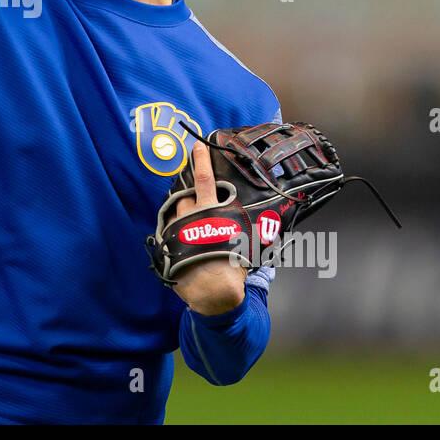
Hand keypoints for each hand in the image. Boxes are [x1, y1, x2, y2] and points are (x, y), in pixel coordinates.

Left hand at [168, 142, 247, 315]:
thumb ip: (249, 231)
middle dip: (187, 187)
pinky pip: (169, 228)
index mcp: (211, 214)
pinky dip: (175, 226)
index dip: (201, 160)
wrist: (211, 294)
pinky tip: (181, 233)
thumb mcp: (245, 247)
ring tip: (190, 215)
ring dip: (182, 208)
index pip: (204, 179)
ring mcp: (176, 230)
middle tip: (190, 180)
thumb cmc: (230, 270)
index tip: (198, 145)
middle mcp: (190, 217)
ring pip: (176, 209)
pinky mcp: (168, 243)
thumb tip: (271, 223)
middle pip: (185, 193)